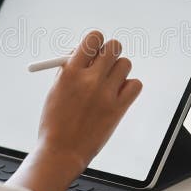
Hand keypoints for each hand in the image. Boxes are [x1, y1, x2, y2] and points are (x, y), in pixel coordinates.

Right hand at [8, 31, 141, 190]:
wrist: (61, 152)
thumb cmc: (55, 121)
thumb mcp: (56, 89)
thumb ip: (70, 68)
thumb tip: (86, 50)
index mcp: (71, 72)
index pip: (93, 38)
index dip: (96, 41)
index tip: (94, 50)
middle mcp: (90, 79)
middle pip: (113, 47)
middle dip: (109, 53)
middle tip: (104, 64)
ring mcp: (106, 94)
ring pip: (125, 64)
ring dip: (118, 70)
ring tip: (107, 85)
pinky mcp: (118, 108)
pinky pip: (135, 84)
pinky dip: (129, 87)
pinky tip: (117, 95)